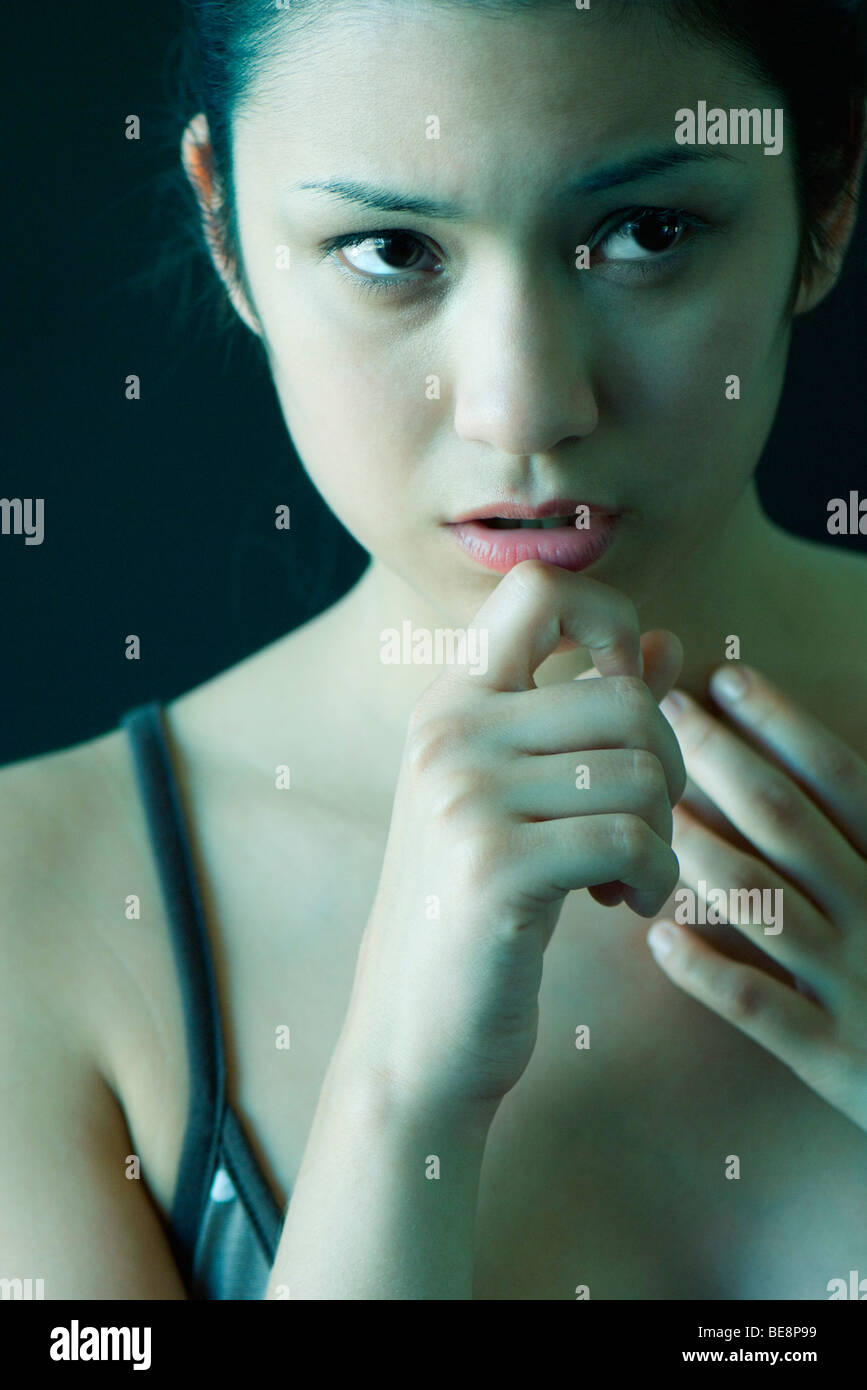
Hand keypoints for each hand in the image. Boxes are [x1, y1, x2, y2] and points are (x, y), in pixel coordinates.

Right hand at [334, 561, 684, 1116]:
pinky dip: (653, 878)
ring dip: (661, 834)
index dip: (609, 620)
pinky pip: (633, 838)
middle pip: (626, 697)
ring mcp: (464, 794)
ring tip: (624, 872)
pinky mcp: (494, 864)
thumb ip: (587, 714)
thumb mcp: (523, 797)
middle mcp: (448, 731)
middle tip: (642, 824)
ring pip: (642, 771)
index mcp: (450, 702)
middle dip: (666, 766)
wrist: (413, 1031)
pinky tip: (619, 903)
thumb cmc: (475, 909)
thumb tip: (666, 644)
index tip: (622, 697)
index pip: (539, 589)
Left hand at [647, 662, 866, 1130]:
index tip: (726, 678)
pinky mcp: (836, 1054)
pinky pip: (761, 1006)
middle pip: (788, 822)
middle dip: (722, 761)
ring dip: (698, 850)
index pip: (841, 779)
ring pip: (763, 903)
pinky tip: (658, 939)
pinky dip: (708, 971)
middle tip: (662, 715)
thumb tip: (831, 770)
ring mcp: (857, 984)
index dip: (784, 725)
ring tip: (645, 811)